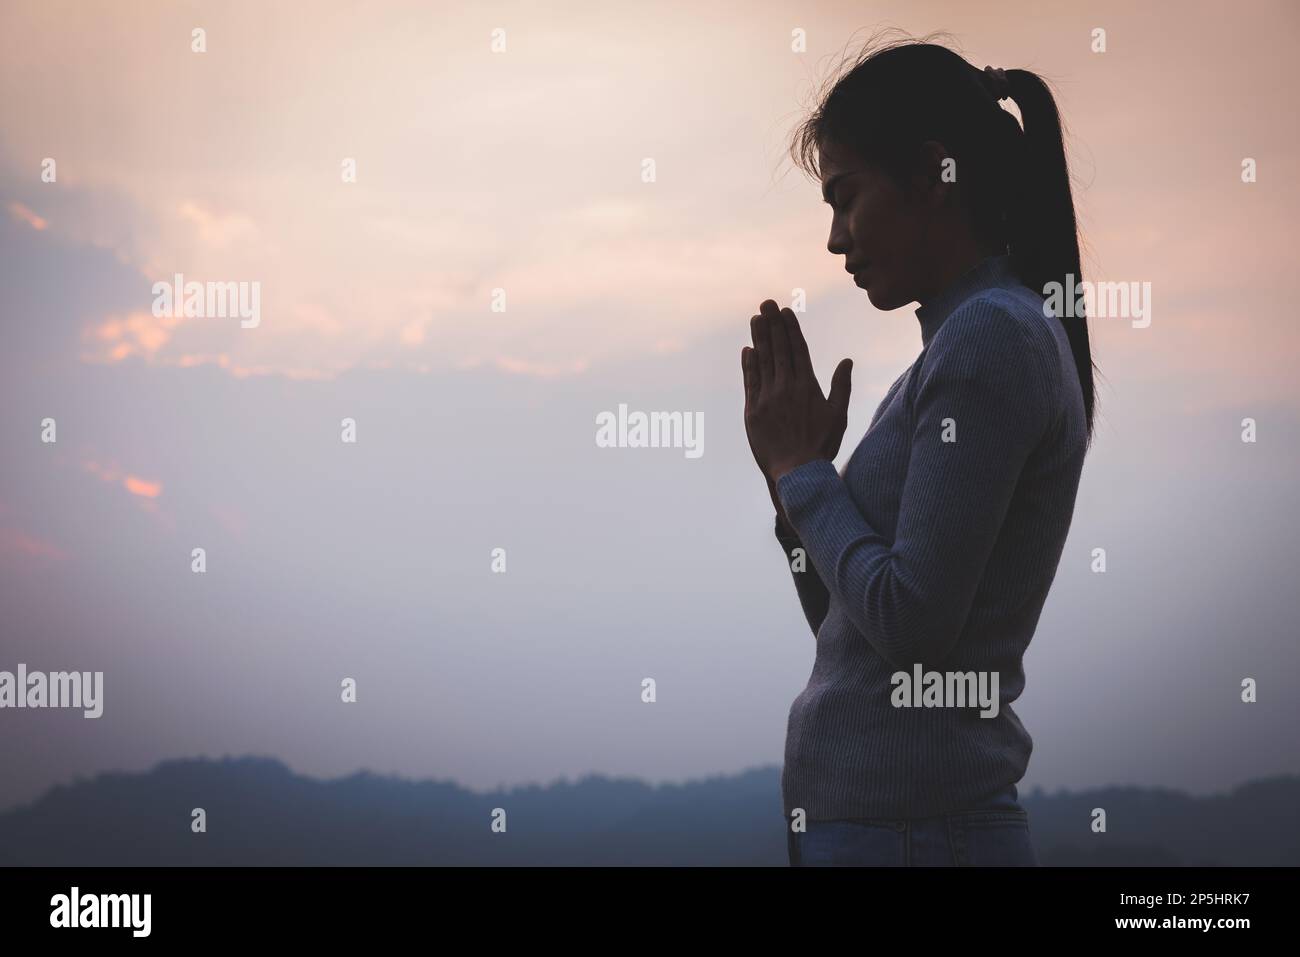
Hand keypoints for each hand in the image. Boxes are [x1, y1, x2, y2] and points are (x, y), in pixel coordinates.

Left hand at [741, 300, 851, 485]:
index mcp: (808, 386)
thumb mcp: (838, 415)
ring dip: (759, 338)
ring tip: (756, 318)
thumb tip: (846, 361)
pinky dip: (748, 364)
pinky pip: (750, 381)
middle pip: (778, 349)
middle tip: (766, 304)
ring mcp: (767, 398)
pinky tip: (748, 350)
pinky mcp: (752, 410)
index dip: (790, 329)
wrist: (796, 472)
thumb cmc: (821, 446)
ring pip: (763, 361)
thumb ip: (842, 386)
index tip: (785, 312)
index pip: (798, 349)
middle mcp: (786, 387)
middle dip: (772, 324)